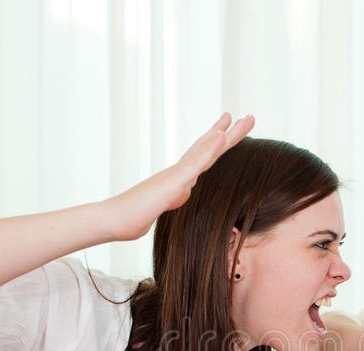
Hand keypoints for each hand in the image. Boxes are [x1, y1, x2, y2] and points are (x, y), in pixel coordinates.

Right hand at [108, 112, 255, 240]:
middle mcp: (179, 173)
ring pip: (204, 151)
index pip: (203, 158)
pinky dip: (209, 150)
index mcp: (179, 180)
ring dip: (223, 135)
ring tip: (238, 118)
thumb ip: (176, 197)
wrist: (114, 221)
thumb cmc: (133, 217)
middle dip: (229, 133)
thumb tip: (185, 192)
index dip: (218, 143)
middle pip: (208, 148)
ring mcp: (176, 175)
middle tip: (249, 117)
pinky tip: (221, 138)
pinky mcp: (172, 182)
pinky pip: (195, 164)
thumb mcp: (163, 207)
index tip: (231, 129)